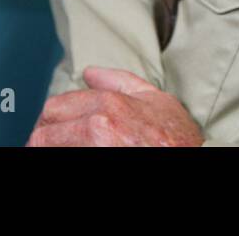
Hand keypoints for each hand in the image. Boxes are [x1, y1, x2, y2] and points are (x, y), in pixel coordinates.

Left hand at [26, 66, 204, 146]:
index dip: (51, 120)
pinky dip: (64, 156)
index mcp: (109, 105)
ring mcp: (94, 150)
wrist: (194, 158)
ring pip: (46, 149)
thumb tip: (90, 72)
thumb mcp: (155, 99)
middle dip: (45, 137)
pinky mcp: (92, 165)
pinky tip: (74, 155)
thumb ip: (119, 81)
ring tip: (65, 149)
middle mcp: (97, 127)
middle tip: (55, 143)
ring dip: (51, 149)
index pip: (55, 108)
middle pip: (43, 132)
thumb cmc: (177, 137)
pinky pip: (62, 161)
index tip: (54, 129)